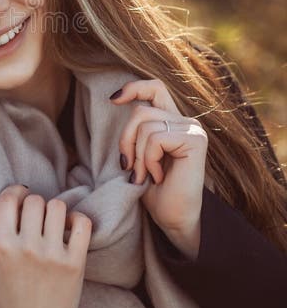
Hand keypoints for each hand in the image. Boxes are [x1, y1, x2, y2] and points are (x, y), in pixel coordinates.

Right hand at [0, 184, 91, 307]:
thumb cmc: (8, 297)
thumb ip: (0, 234)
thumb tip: (13, 204)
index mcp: (2, 246)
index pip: (9, 199)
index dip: (16, 192)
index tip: (22, 197)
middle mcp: (26, 248)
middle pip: (35, 200)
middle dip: (36, 204)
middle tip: (38, 217)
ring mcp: (51, 256)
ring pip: (58, 207)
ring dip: (56, 212)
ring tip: (55, 224)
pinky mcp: (75, 265)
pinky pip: (82, 224)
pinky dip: (78, 220)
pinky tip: (71, 229)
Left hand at [111, 79, 207, 258]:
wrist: (174, 219)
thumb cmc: (155, 190)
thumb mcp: (138, 154)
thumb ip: (136, 128)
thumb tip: (115, 98)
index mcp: (172, 120)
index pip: (154, 87)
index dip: (133, 88)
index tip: (113, 99)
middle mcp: (186, 121)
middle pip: (140, 110)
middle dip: (126, 140)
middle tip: (130, 168)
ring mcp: (192, 129)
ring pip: (145, 125)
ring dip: (138, 156)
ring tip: (145, 175)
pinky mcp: (195, 141)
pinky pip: (155, 139)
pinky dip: (149, 161)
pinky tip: (159, 177)